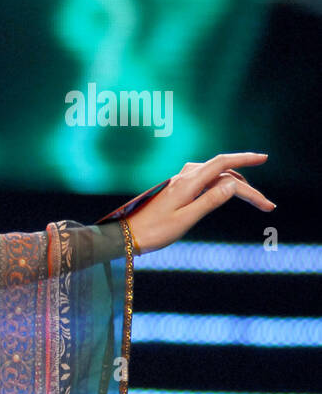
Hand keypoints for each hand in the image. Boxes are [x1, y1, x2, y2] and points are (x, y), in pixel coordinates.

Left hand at [125, 153, 274, 254]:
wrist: (127, 236)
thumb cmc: (155, 231)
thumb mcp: (186, 219)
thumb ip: (210, 201)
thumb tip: (233, 185)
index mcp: (188, 183)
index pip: (222, 163)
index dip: (244, 159)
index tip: (264, 158)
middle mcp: (184, 178)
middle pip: (222, 174)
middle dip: (247, 187)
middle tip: (266, 205)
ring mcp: (179, 183)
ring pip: (214, 177)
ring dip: (234, 186)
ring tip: (252, 200)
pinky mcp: (176, 189)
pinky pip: (204, 180)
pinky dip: (220, 185)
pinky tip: (225, 190)